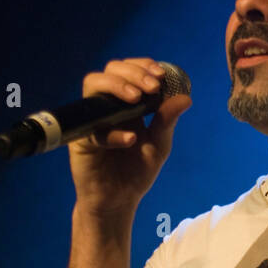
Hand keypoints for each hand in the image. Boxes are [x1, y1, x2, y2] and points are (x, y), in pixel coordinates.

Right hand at [69, 56, 191, 216]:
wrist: (118, 201)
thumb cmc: (136, 172)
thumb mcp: (159, 145)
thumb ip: (167, 121)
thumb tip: (186, 98)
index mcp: (128, 104)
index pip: (131, 71)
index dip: (143, 66)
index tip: (161, 75)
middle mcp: (108, 106)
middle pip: (111, 70)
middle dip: (133, 73)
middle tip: (152, 87)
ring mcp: (93, 119)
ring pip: (93, 85)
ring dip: (116, 85)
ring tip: (137, 98)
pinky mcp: (81, 138)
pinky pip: (93, 128)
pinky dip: (114, 132)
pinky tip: (131, 140)